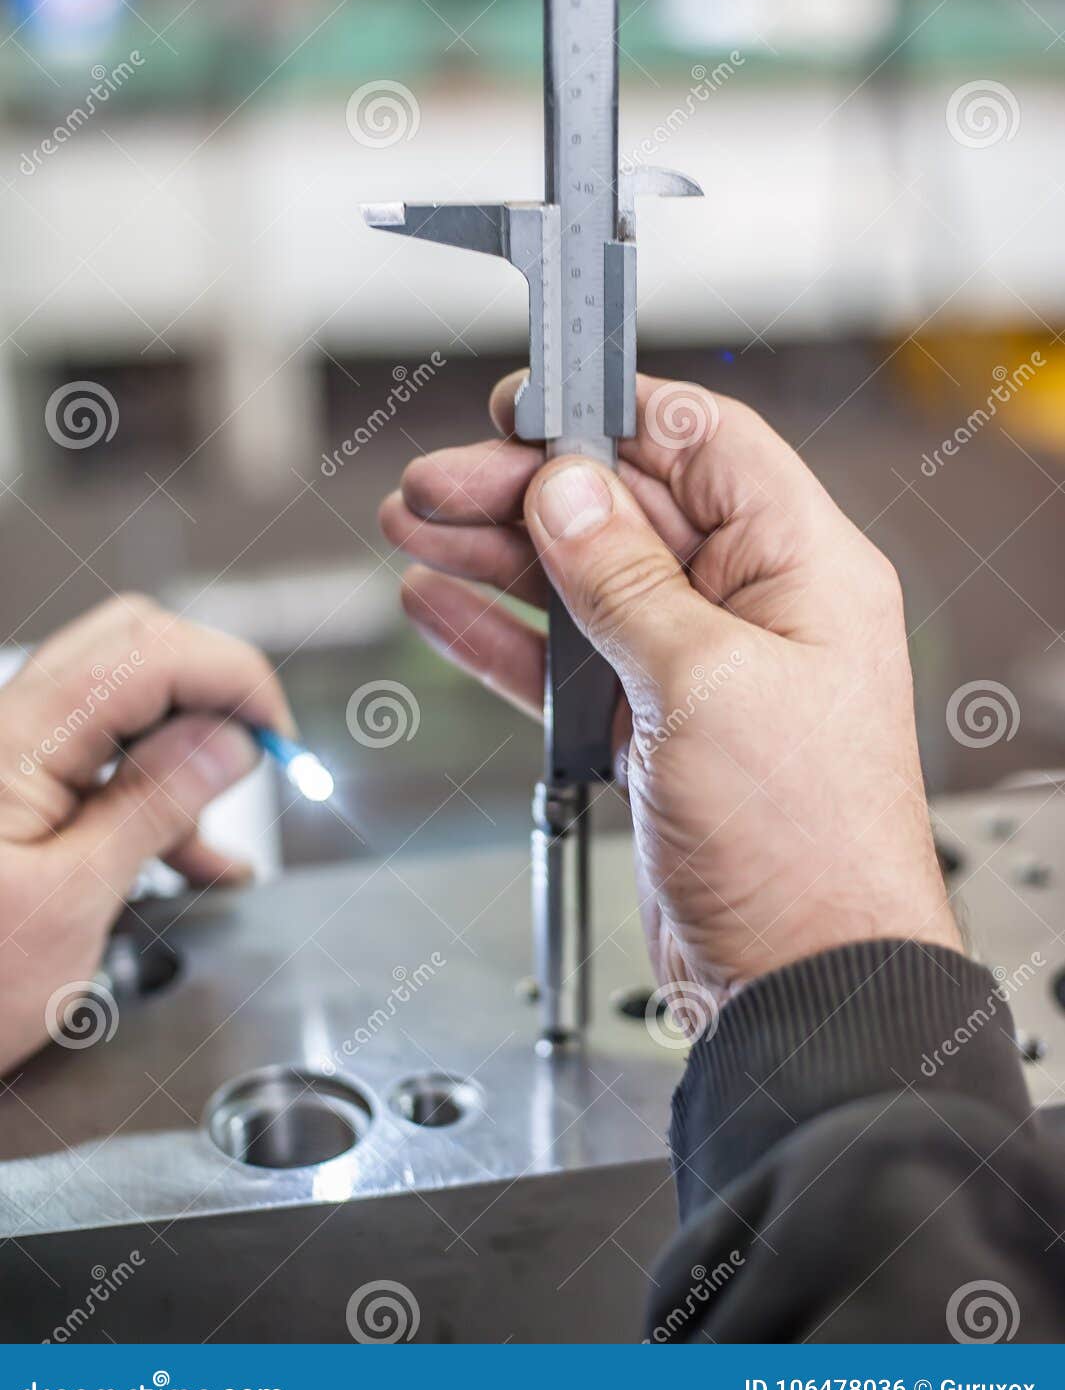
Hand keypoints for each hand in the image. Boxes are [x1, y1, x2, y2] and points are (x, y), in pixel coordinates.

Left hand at [0, 595, 292, 1071]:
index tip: (277, 740)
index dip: (233, 679)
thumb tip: (228, 742)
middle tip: (256, 755)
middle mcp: (10, 729)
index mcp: (18, 742)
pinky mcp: (14, 791)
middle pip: (136, 645)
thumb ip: (151, 810)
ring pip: (125, 698)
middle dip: (213, 690)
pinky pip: (101, 753)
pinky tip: (191, 854)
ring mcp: (10, 756)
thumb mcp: (70, 908)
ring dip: (189, 747)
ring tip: (222, 834)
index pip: (151, 652)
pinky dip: (156, 787)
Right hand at [380, 372, 959, 1010]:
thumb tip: (569, 490)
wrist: (800, 982)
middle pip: (624, 510)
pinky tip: (442, 606)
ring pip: (581, 583)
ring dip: (495, 554)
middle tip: (434, 483)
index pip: (704, 445)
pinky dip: (500, 635)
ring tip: (415, 527)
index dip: (612, 414)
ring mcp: (697, 671)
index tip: (527, 407)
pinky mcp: (649, 731)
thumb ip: (626, 579)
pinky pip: (562, 662)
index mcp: (802, 569)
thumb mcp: (705, 684)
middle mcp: (752, 609)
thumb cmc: (806, 845)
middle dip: (523, 491)